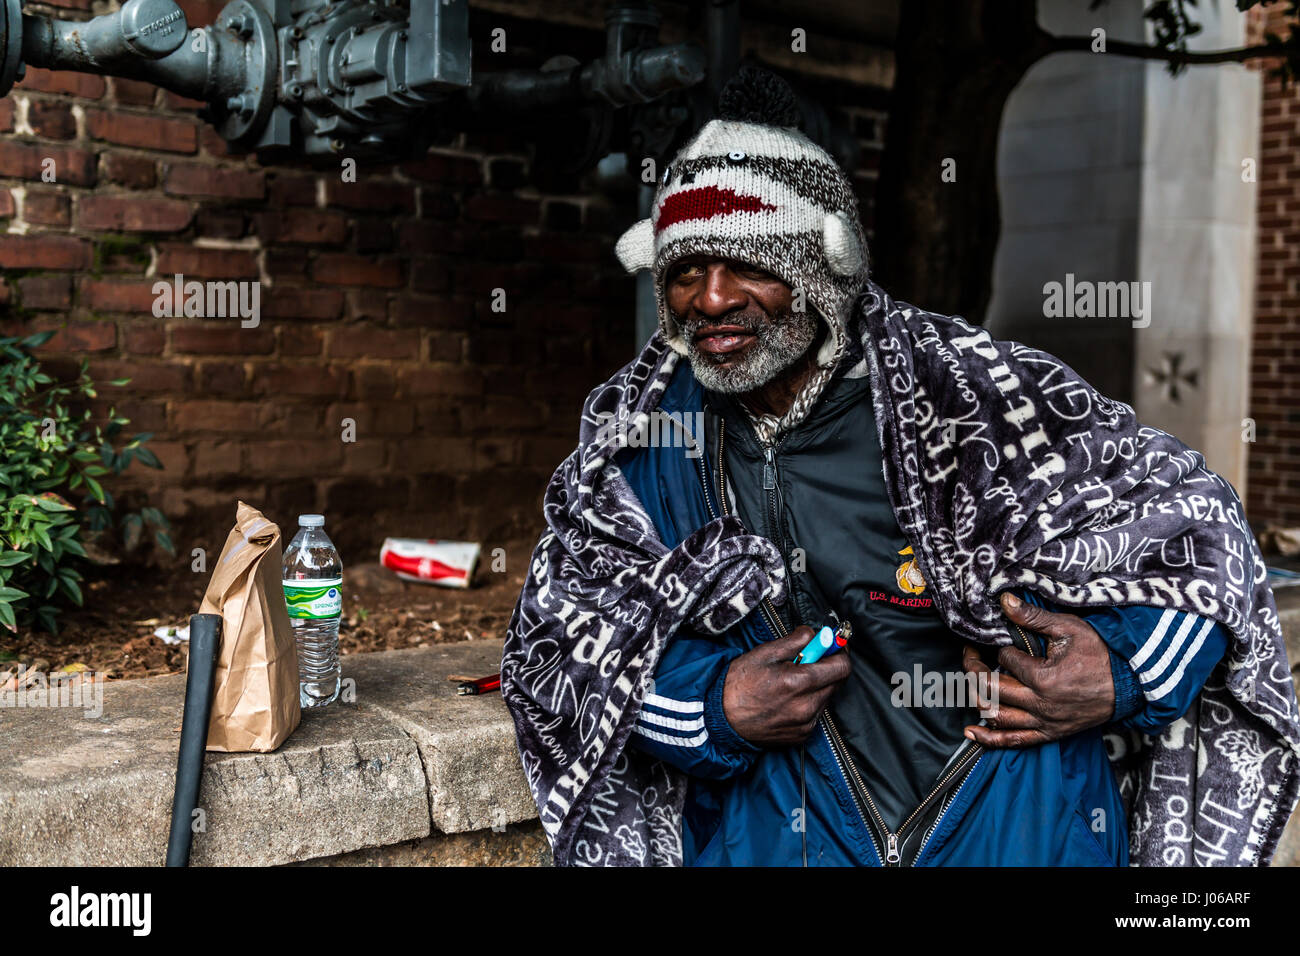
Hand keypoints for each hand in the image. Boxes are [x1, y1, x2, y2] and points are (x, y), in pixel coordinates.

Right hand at [722, 626, 851, 747]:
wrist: (721, 718)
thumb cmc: (739, 684)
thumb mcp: (764, 653)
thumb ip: (795, 641)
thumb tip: (815, 634)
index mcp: (798, 682)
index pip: (842, 667)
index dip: (838, 653)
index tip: (831, 647)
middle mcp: (806, 706)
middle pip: (838, 682)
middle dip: (827, 669)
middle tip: (807, 662)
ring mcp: (805, 724)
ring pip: (827, 698)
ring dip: (817, 687)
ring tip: (792, 683)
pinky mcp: (802, 736)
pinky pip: (816, 714)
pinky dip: (809, 703)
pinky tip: (788, 700)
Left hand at [960, 592, 1114, 748]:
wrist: (1130, 684)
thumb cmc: (1101, 654)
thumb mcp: (1068, 628)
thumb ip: (1033, 617)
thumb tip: (1004, 600)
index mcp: (1043, 678)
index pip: (1004, 660)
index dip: (997, 647)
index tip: (996, 640)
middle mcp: (1040, 704)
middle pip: (992, 689)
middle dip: (974, 669)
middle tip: (970, 655)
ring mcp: (1044, 722)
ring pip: (996, 715)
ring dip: (976, 699)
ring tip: (968, 682)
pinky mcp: (1050, 734)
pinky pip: (1014, 741)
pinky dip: (989, 739)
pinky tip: (971, 732)